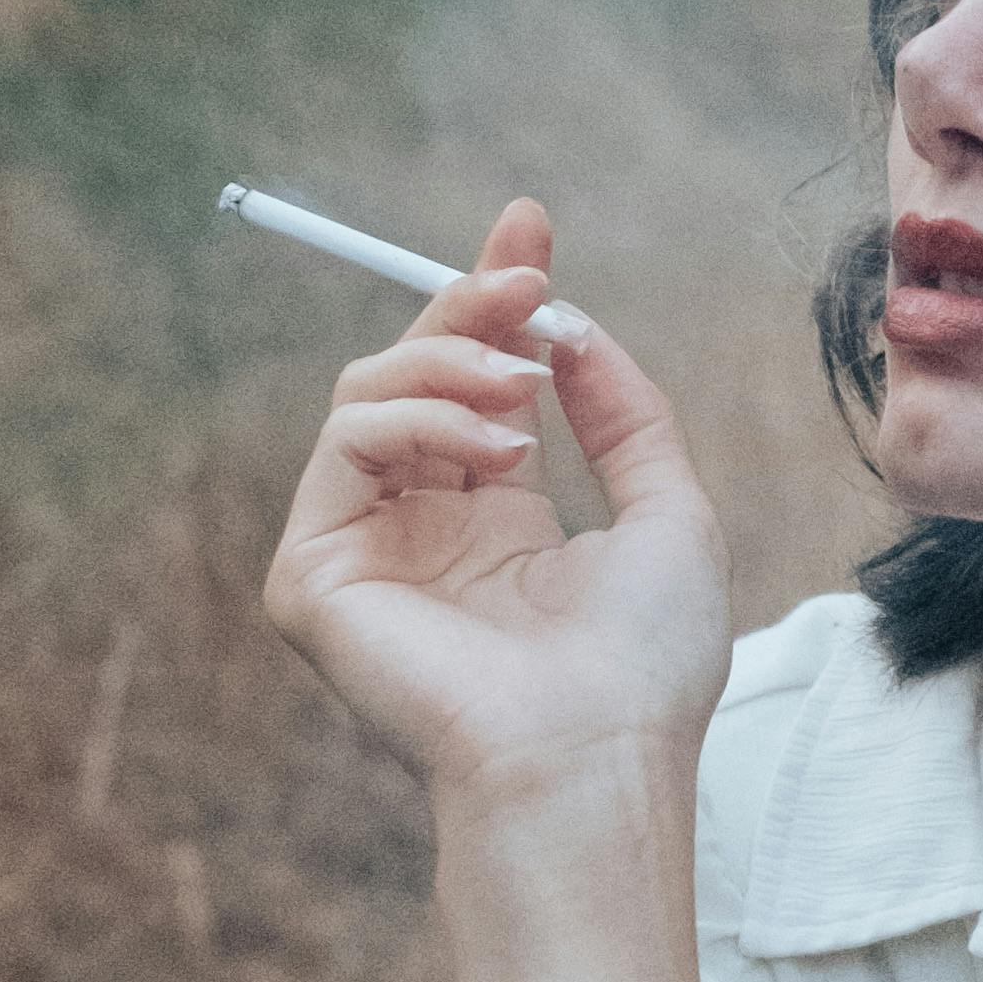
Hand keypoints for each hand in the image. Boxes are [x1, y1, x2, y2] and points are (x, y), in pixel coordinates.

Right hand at [259, 192, 732, 808]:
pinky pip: (344, 445)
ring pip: (368, 394)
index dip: (492, 302)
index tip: (529, 222)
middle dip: (468, 303)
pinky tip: (493, 452)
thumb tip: (572, 329)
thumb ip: (623, 415)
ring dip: (451, 363)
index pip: (473, 388)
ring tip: (521, 387)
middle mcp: (420, 532)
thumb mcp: (669, 512)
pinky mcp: (314, 576)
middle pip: (413, 374)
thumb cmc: (643, 669)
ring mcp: (362, 552)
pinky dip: (416, 419)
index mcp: (493, 525)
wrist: (591, 758)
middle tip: (527, 271)